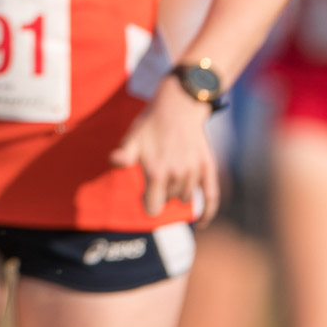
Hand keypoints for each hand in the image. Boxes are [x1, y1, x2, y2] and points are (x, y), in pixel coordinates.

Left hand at [109, 80, 219, 224]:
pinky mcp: (208, 167)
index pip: (152, 207)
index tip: (145, 197)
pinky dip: (207, 212)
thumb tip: (115, 162)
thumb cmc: (152, 122)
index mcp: (157, 172)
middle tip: (157, 178)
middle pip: (168, 200)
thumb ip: (125, 154)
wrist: (180, 104)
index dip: (147, 204)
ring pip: (186, 197)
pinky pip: (211, 196)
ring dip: (177, 194)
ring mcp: (194, 172)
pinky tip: (201, 222)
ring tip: (171, 179)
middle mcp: (177, 175)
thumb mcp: (133, 137)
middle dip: (161, 194)